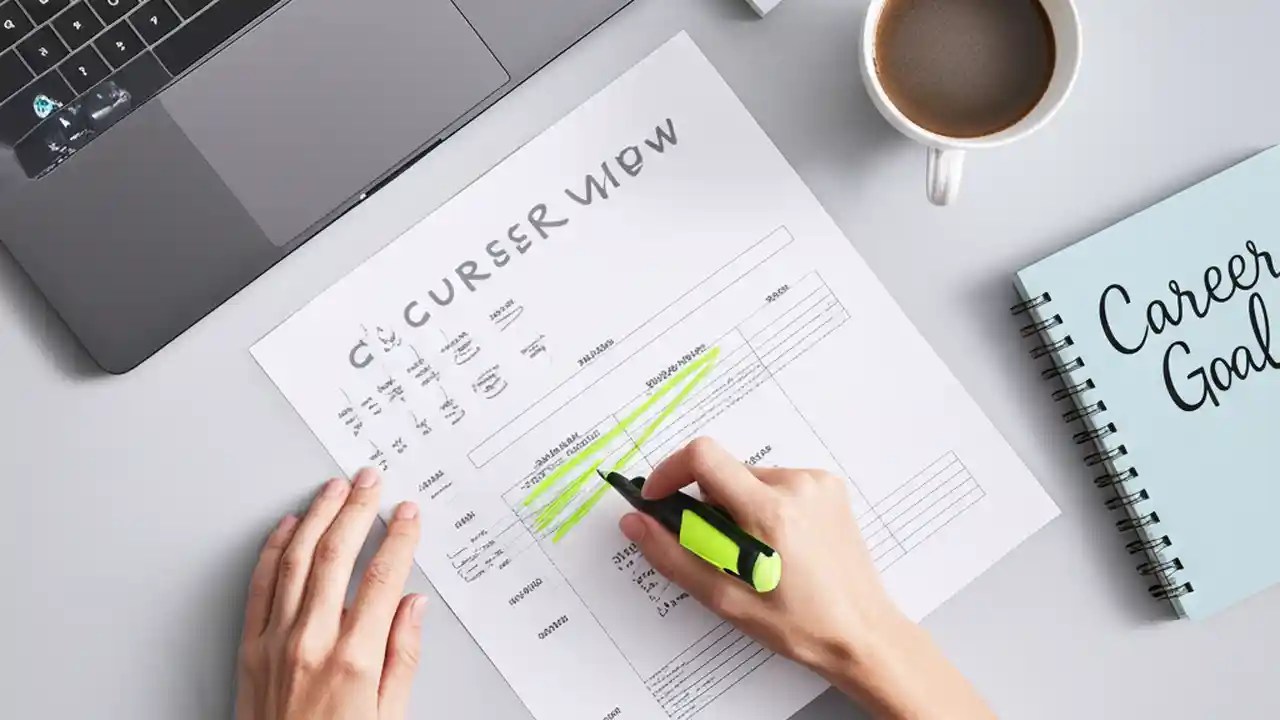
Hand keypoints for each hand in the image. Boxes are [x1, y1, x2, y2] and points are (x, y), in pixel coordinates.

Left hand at [236, 470, 424, 719]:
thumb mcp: (390, 717)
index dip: (398, 538)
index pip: (382, 578)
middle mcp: (311, 643)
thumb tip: (412, 608)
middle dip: (357, 510)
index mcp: (354, 661)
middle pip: (336, 557)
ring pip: (296, 561)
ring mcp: (275, 643)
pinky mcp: (249, 650)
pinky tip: (288, 527)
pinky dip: (273, 550)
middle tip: (370, 481)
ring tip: (333, 490)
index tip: (408, 514)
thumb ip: (402, 657)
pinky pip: (260, 586)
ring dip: (317, 517)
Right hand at [619, 438, 993, 718]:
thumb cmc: (798, 624)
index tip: (658, 497)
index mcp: (769, 512)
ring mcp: (817, 483)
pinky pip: (777, 483)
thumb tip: (636, 522)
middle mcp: (796, 485)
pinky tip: (779, 544)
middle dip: (708, 504)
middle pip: (724, 471)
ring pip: (749, 478)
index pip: (703, 456)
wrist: (861, 633)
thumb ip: (673, 555)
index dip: (669, 471)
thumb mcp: (725, 599)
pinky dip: (764, 506)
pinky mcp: (828, 487)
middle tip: (717, 549)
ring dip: (737, 507)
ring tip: (755, 554)